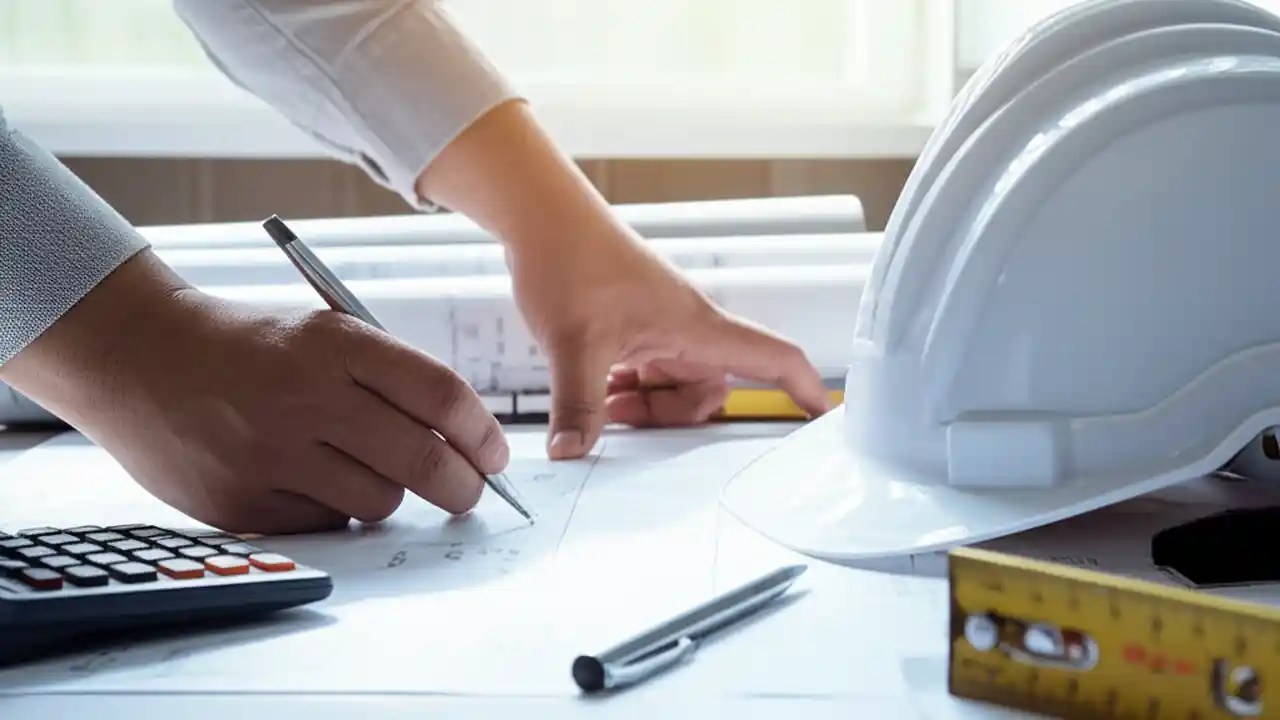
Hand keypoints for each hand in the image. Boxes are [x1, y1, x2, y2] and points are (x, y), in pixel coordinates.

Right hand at [0, 251, 508, 533]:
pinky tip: (304, 477)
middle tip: (469, 492)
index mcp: (337, 343)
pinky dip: (333, 507)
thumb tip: (465, 441)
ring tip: (362, 468)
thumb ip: (390, 379)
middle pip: (424, 460)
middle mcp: (307, 395)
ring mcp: (271, 452)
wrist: (139, 355)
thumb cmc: (250, 346)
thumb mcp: (323, 332)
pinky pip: (326, 521)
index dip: (482, 433)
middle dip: (464, 487)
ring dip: (390, 493)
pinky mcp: (242, 500)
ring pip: (379, 500)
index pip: (441, 395)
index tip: (494, 455)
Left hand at [508, 219, 829, 457]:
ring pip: (672, 384)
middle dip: (674, 415)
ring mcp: (657, 327)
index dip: (803, 389)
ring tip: (597, 404)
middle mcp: (685, 328)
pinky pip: (644, 371)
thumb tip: (572, 453)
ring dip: (642, 404)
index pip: (773, 358)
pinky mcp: (630, 325)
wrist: (540, 217)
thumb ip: (579, 406)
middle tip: (624, 419)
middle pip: (710, 388)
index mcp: (697, 327)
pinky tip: (588, 391)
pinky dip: (622, 389)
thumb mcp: (575, 345)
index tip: (819, 420)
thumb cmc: (572, 260)